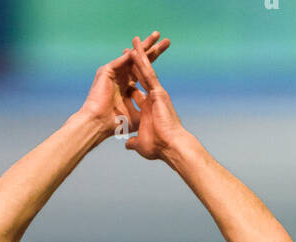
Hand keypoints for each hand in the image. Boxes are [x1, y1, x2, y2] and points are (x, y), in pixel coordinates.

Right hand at [79, 32, 169, 139]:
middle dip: (153, 51)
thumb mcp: (136, 118)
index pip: (143, 74)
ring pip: (132, 57)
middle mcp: (120, 79)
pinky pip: (121, 60)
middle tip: (167, 41)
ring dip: (144, 47)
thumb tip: (157, 111)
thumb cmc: (115, 125)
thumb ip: (145, 110)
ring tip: (157, 36)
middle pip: (140, 62)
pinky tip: (142, 48)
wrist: (98, 126)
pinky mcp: (106, 72)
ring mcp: (113, 74)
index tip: (166, 62)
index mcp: (127, 89)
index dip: (154, 66)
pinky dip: (131, 55)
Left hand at [121, 34, 184, 159]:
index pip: (136, 91)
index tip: (124, 75)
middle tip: (129, 49)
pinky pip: (147, 74)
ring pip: (145, 70)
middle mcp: (152, 98)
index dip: (130, 82)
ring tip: (134, 41)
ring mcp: (156, 93)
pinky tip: (135, 52)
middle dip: (135, 63)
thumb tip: (128, 145)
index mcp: (147, 108)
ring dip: (139, 55)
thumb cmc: (159, 147)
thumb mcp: (141, 144)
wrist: (171, 146)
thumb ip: (134, 142)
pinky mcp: (158, 92)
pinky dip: (141, 63)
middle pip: (141, 76)